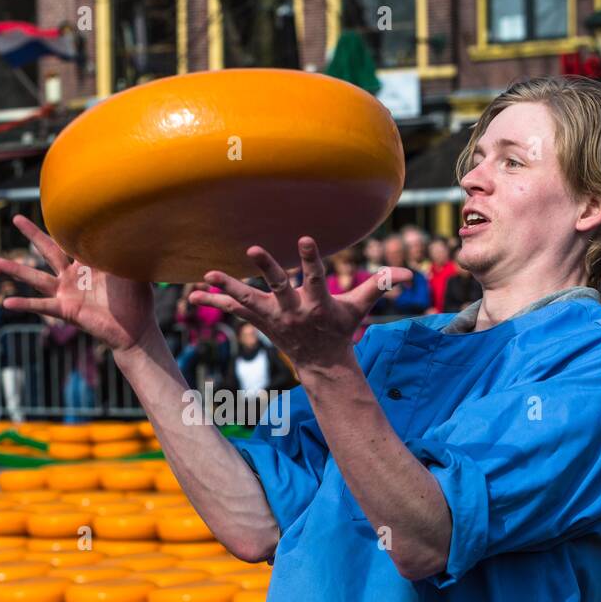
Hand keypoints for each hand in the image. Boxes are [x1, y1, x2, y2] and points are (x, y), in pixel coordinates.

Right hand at [0, 215, 156, 351]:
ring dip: (15, 270)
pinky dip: (24, 305)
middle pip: (48, 250)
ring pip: (36, 278)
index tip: (54, 206)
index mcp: (89, 263)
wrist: (136, 328)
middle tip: (16, 218)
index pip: (72, 239)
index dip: (63, 224)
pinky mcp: (66, 310)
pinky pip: (42, 306)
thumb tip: (135, 224)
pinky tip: (7, 303)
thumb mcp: (132, 269)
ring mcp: (67, 292)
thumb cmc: (137, 299)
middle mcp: (73, 276)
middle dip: (32, 234)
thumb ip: (127, 249)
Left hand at [195, 237, 411, 371]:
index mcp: (317, 303)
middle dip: (266, 269)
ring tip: (206, 274)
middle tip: (252, 249)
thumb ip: (380, 285)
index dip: (311, 259)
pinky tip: (191, 297)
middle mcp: (292, 310)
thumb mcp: (361, 308)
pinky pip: (233, 310)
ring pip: (247, 300)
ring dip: (226, 288)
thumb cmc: (341, 328)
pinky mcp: (259, 320)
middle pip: (278, 287)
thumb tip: (409, 275)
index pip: (315, 277)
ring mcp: (273, 317)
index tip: (306, 238)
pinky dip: (214, 302)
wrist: (320, 363)